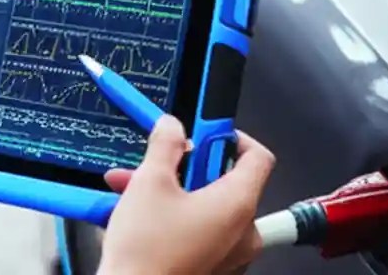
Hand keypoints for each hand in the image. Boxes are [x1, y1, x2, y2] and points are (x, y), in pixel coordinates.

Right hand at [98, 116, 274, 274]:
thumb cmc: (146, 250)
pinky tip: (137, 214)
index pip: (258, 157)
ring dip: (170, 191)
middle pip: (224, 182)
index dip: (232, 138)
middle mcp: (242, 232)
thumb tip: (172, 127)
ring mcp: (229, 255)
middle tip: (155, 163)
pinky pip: (199, 231)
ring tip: (129, 189)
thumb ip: (165, 146)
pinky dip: (173, 217)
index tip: (205, 133)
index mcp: (238, 204)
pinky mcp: (212, 268)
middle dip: (184, 167)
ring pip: (205, 207)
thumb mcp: (149, 182)